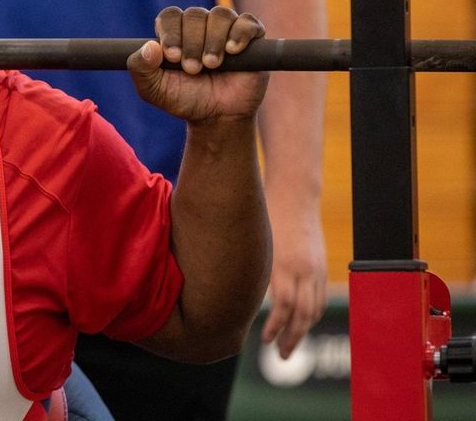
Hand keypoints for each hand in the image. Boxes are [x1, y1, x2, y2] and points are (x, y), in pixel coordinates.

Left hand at [127, 6, 267, 123]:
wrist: (217, 117)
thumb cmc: (184, 99)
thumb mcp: (154, 90)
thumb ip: (141, 68)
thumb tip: (149, 46)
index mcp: (176, 32)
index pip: (170, 16)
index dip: (170, 32)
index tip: (172, 57)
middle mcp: (201, 25)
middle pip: (195, 14)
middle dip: (191, 43)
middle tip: (193, 69)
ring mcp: (227, 29)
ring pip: (220, 15)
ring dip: (213, 40)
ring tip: (211, 65)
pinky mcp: (251, 37)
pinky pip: (247, 22)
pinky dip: (239, 33)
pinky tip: (232, 50)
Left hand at [261, 200, 326, 357]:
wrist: (294, 193)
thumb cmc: (265, 214)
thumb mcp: (254, 242)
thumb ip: (249, 269)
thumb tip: (230, 296)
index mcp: (284, 263)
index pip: (284, 305)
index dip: (275, 327)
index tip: (263, 341)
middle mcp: (303, 269)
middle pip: (303, 313)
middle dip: (292, 338)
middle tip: (279, 356)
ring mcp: (316, 268)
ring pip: (314, 308)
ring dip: (303, 331)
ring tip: (288, 347)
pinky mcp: (321, 265)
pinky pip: (319, 297)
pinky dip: (310, 315)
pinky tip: (299, 325)